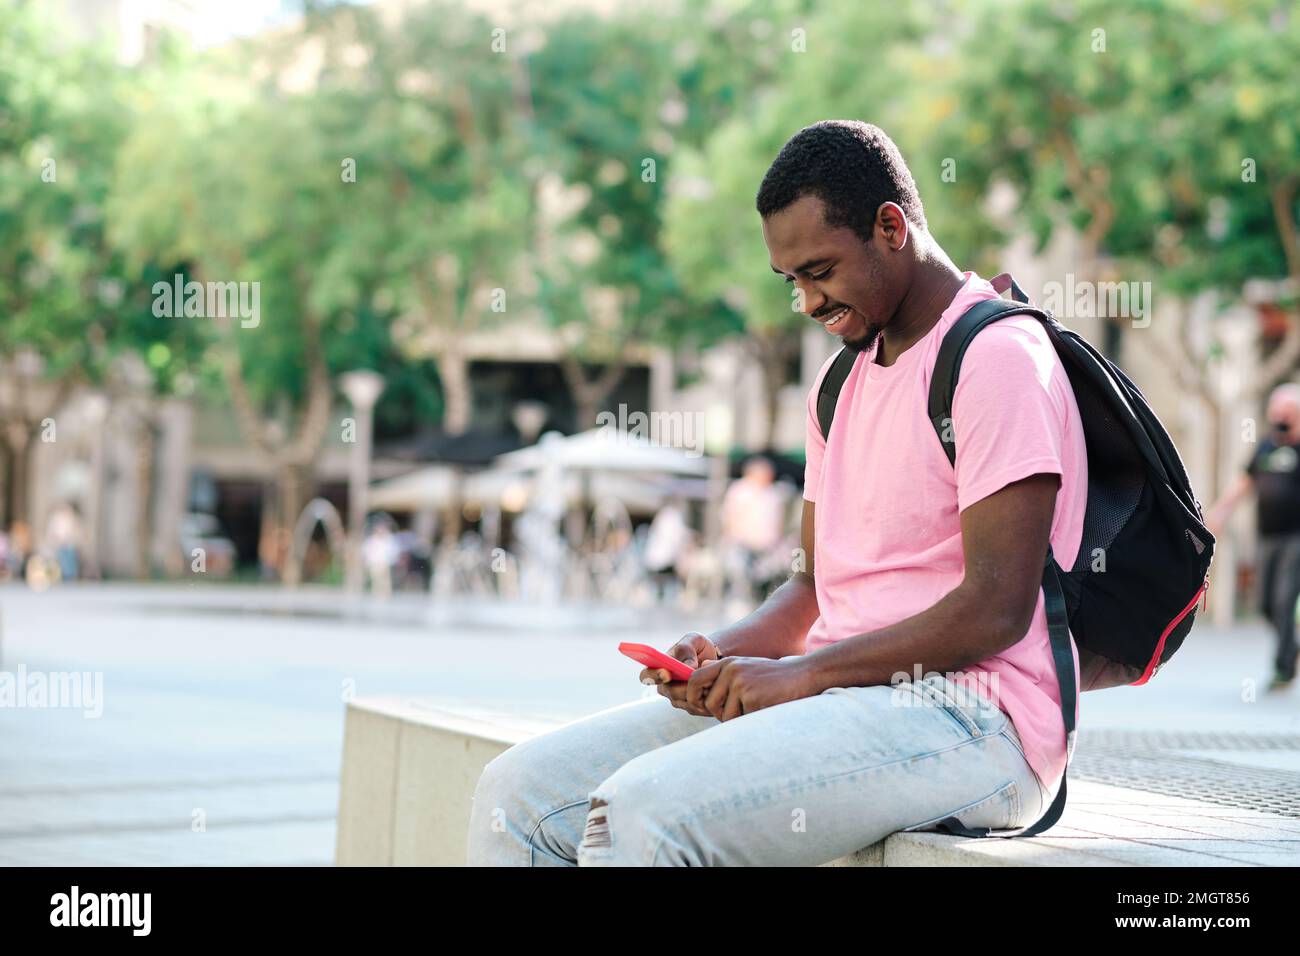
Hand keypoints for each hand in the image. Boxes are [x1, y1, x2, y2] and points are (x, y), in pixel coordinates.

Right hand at [641, 632, 721, 716]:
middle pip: (668, 692)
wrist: (714, 658)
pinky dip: (706, 698)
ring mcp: (677, 698)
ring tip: (711, 680)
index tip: (666, 673)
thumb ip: (687, 650)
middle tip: (698, 679)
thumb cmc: (698, 647)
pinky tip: (715, 688)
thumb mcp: (694, 640)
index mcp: (659, 667)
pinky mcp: (691, 706)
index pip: (646, 676)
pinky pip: (696, 707)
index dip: (653, 677)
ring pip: (684, 701)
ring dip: (698, 692)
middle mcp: (665, 685)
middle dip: (683, 686)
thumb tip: (688, 666)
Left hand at [686, 656, 815, 721]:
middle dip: (722, 714)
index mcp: (727, 664)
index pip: (695, 679)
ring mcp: (741, 683)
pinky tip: (765, 707)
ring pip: (725, 715)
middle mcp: (731, 671)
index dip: (691, 695)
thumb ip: (722, 673)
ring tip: (757, 706)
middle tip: (741, 710)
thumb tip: (695, 678)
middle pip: (709, 704)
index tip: (698, 706)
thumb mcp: (745, 668)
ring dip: (739, 719)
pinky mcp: (752, 697)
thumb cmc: (772, 677)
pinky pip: (741, 719)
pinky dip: (752, 719)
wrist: (803, 675)